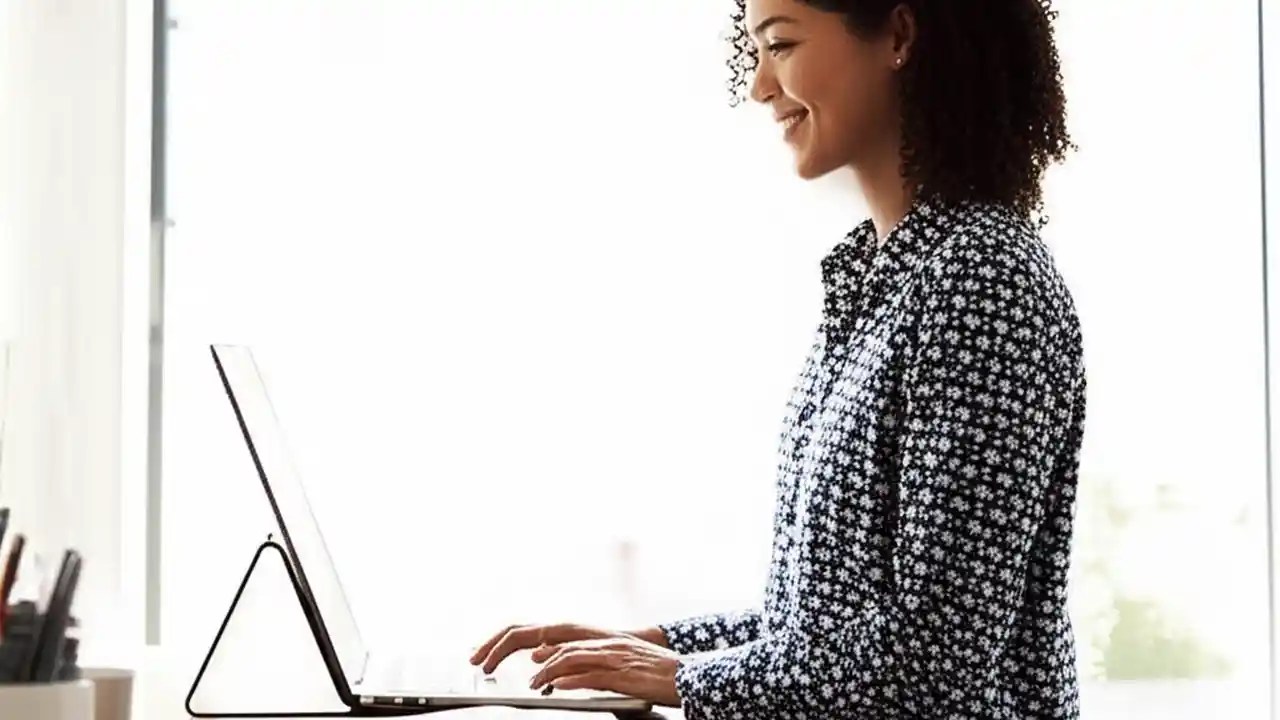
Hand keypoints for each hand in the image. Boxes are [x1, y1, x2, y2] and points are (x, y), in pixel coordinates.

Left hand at [528, 635, 682, 706]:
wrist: (689, 676)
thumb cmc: (664, 674)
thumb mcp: (633, 664)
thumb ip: (609, 667)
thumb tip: (585, 678)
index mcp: (614, 642)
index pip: (576, 641)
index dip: (553, 648)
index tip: (536, 656)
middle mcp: (612, 646)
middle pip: (568, 648)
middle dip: (545, 662)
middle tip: (531, 677)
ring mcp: (616, 659)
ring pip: (574, 659)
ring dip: (550, 672)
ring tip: (536, 684)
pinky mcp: (622, 676)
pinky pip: (590, 677)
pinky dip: (570, 681)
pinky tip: (556, 687)